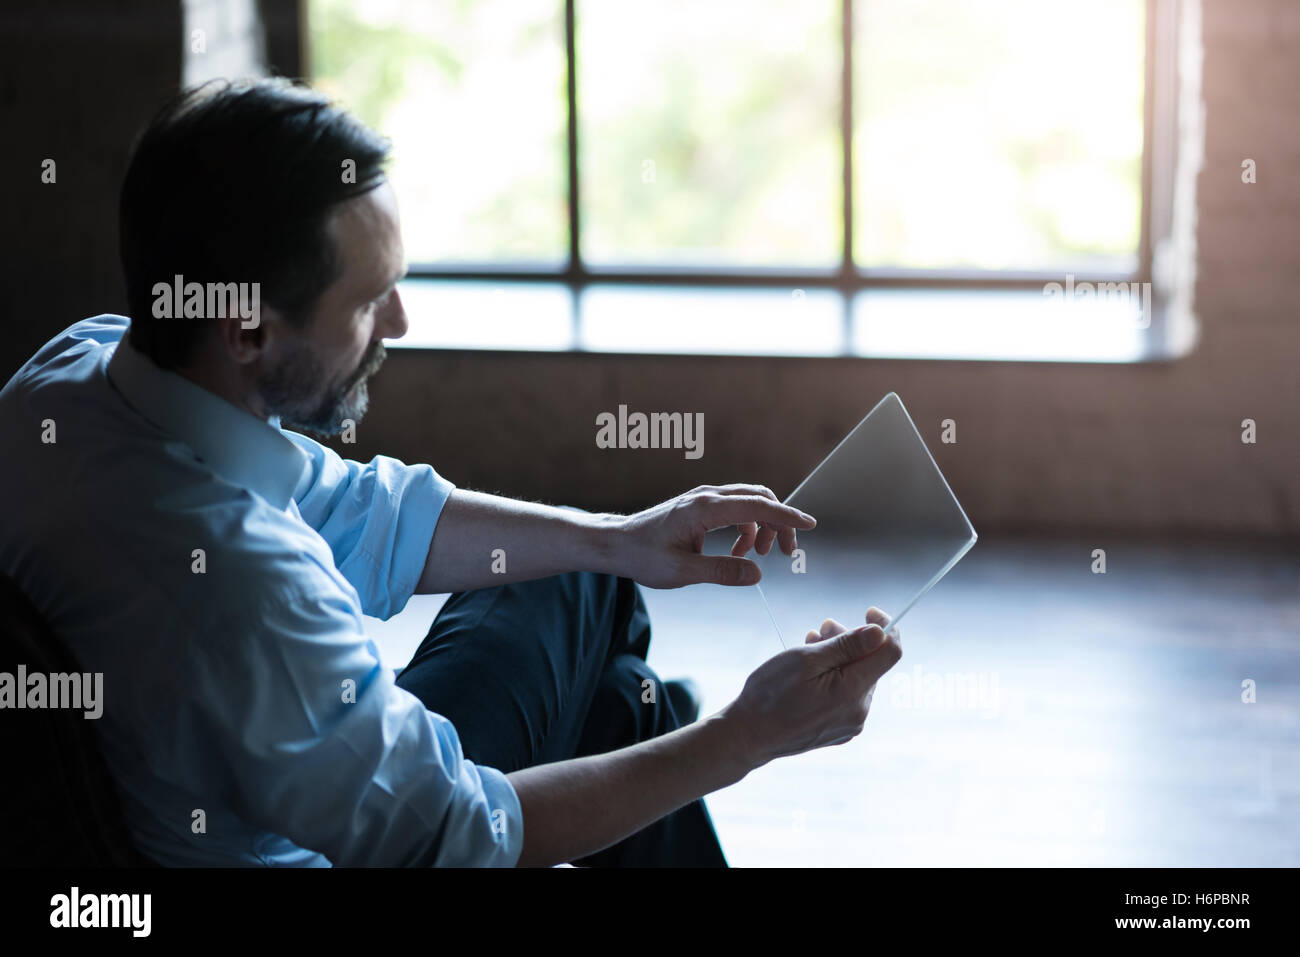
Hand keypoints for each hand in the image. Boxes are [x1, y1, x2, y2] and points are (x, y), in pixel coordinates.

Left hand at [614, 484, 814, 587]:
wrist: (617, 544)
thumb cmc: (644, 557)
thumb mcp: (682, 572)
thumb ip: (721, 571)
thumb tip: (756, 573)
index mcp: (705, 509)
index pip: (757, 506)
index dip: (786, 516)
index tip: (810, 525)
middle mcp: (707, 497)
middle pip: (759, 498)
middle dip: (779, 522)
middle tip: (785, 552)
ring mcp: (703, 499)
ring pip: (749, 502)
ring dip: (762, 527)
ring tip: (757, 556)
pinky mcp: (700, 506)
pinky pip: (735, 509)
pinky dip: (746, 528)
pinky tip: (737, 552)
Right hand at [717, 607, 901, 769]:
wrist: (748, 735)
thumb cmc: (770, 695)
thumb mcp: (805, 660)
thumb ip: (846, 646)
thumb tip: (881, 632)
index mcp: (853, 692)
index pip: (891, 652)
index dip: (886, 626)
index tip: (869, 612)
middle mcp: (858, 711)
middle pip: (870, 664)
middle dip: (851, 641)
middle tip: (821, 628)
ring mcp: (849, 724)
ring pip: (857, 679)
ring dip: (839, 658)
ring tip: (810, 646)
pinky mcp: (838, 730)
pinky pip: (846, 696)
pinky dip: (833, 678)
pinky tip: (810, 672)